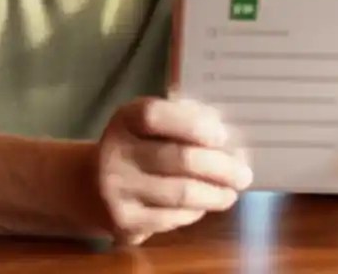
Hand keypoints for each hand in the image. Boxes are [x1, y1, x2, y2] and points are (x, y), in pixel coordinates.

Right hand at [91, 97, 251, 245]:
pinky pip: (172, 217)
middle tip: (244, 175)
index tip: (223, 135)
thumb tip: (229, 141)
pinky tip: (204, 204)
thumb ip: (189, 121)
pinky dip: (196, 211)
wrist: (93, 185)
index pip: (157, 116)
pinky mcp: (124, 220)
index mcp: (126, 119)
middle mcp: (116, 152)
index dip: (193, 125)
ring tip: (232, 192)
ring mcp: (117, 189)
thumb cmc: (141, 146)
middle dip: (222, 168)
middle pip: (180, 159)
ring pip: (182, 193)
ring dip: (216, 194)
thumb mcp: (156, 124)